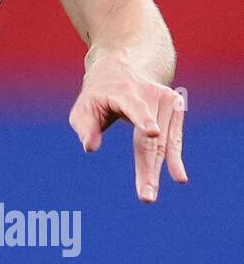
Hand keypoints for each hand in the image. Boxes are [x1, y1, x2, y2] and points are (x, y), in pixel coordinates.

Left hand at [68, 56, 187, 202]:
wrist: (124, 67)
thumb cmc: (99, 94)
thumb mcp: (84, 107)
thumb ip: (85, 127)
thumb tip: (90, 147)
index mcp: (125, 92)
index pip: (135, 107)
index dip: (143, 119)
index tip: (152, 132)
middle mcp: (151, 95)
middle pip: (151, 138)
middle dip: (148, 168)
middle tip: (146, 196)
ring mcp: (167, 100)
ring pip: (163, 143)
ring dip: (156, 170)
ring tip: (149, 195)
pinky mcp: (177, 108)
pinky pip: (172, 140)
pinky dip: (173, 160)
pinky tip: (178, 177)